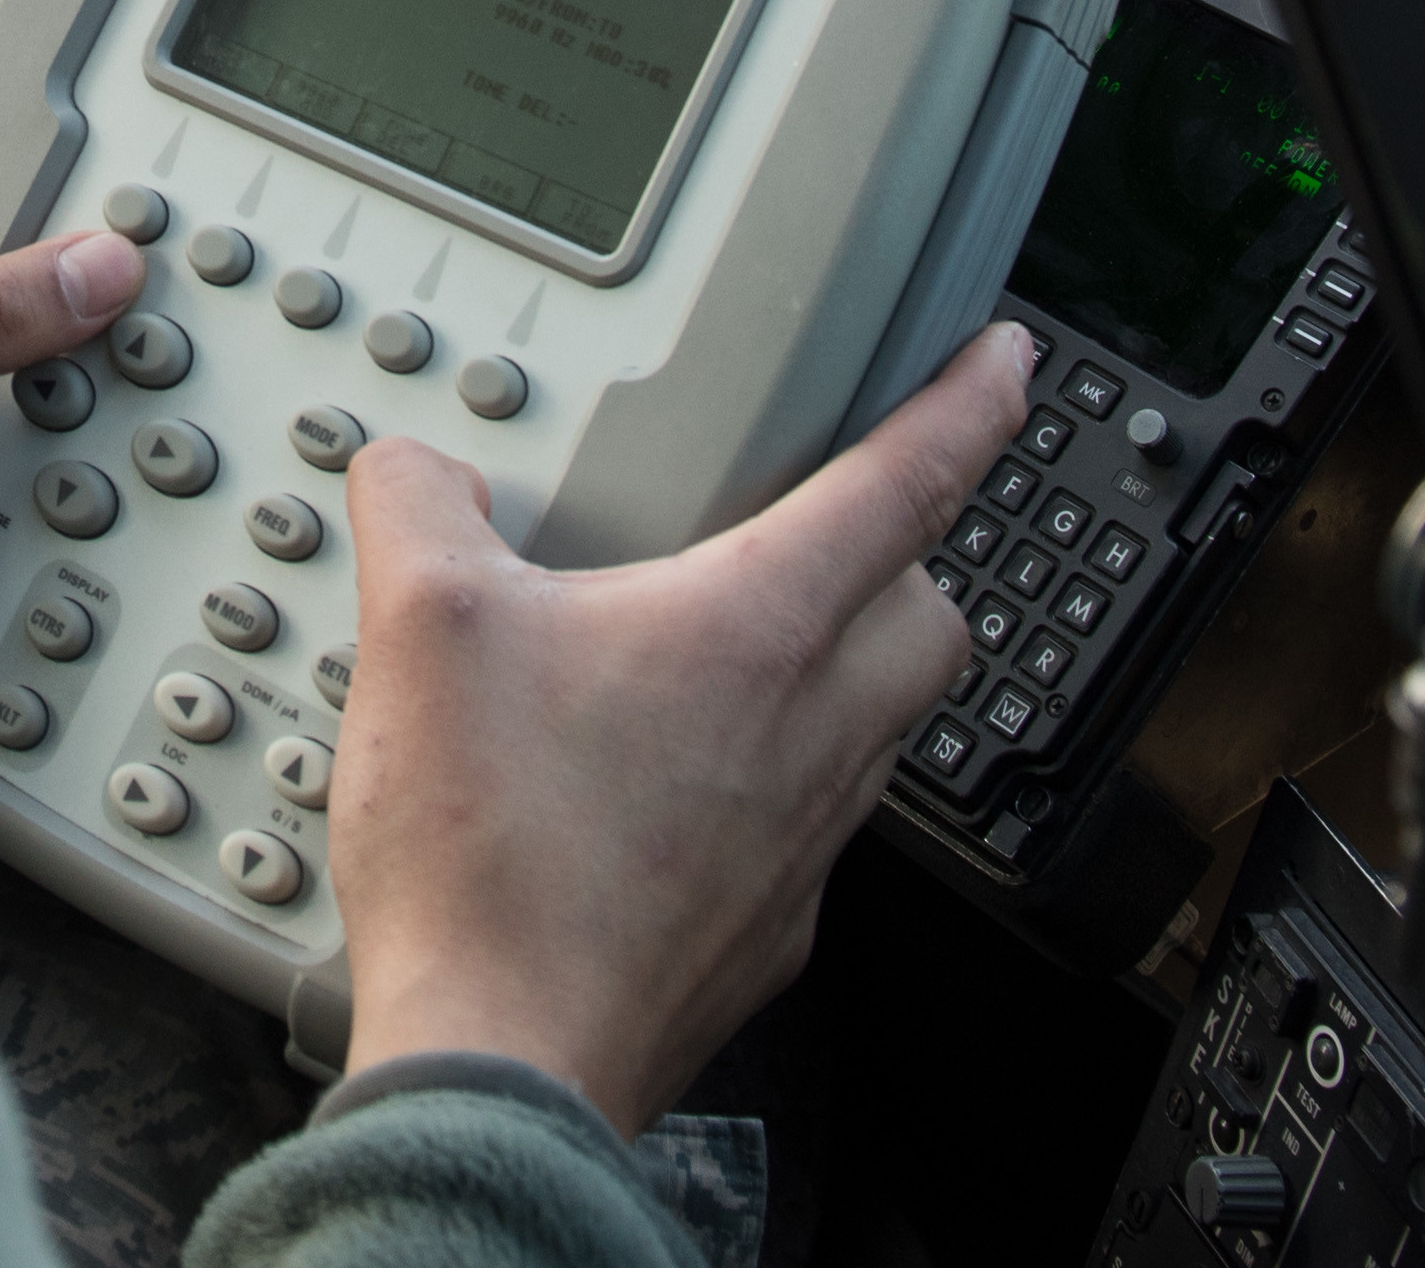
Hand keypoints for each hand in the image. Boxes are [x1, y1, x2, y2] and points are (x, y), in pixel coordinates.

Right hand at [324, 322, 1036, 1131]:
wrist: (505, 1061)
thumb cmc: (493, 859)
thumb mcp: (419, 628)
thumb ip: (422, 508)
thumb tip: (417, 472)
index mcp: (756, 630)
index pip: (908, 484)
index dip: (970, 404)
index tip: (1006, 362)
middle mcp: (811, 734)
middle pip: (932, 617)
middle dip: (916, 556)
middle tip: (857, 526)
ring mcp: (799, 843)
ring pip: (884, 728)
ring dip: (849, 670)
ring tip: (754, 652)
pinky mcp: (764, 933)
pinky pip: (815, 828)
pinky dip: (781, 784)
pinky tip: (685, 787)